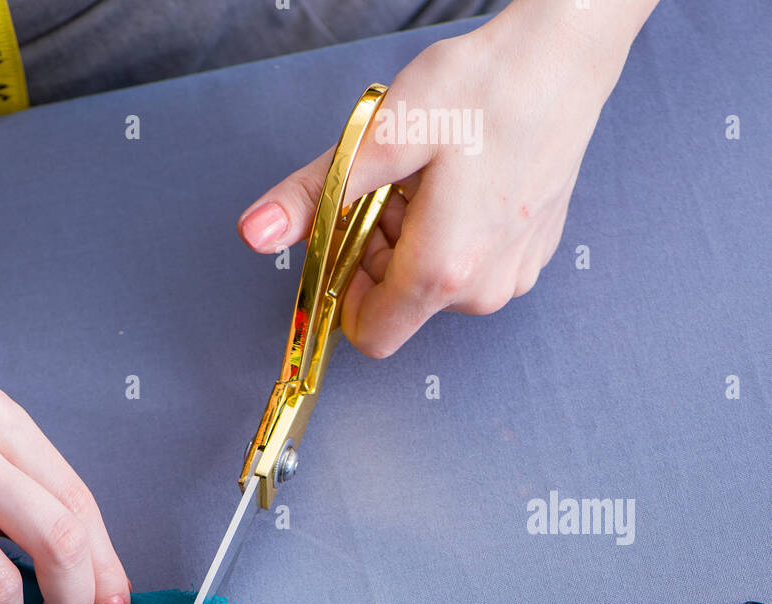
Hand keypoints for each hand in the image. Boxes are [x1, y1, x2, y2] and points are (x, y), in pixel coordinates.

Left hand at [237, 0, 658, 356]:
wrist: (563, 54)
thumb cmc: (484, 88)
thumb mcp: (381, 138)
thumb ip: (315, 196)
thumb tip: (255, 233)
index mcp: (442, 272)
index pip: (369, 335)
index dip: (343, 293)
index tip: (346, 239)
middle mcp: (482, 290)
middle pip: (398, 305)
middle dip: (377, 253)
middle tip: (391, 186)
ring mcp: (512, 277)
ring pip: (431, 286)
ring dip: (412, 240)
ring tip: (429, 177)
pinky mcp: (530, 256)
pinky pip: (469, 267)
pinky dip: (449, 233)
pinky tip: (461, 182)